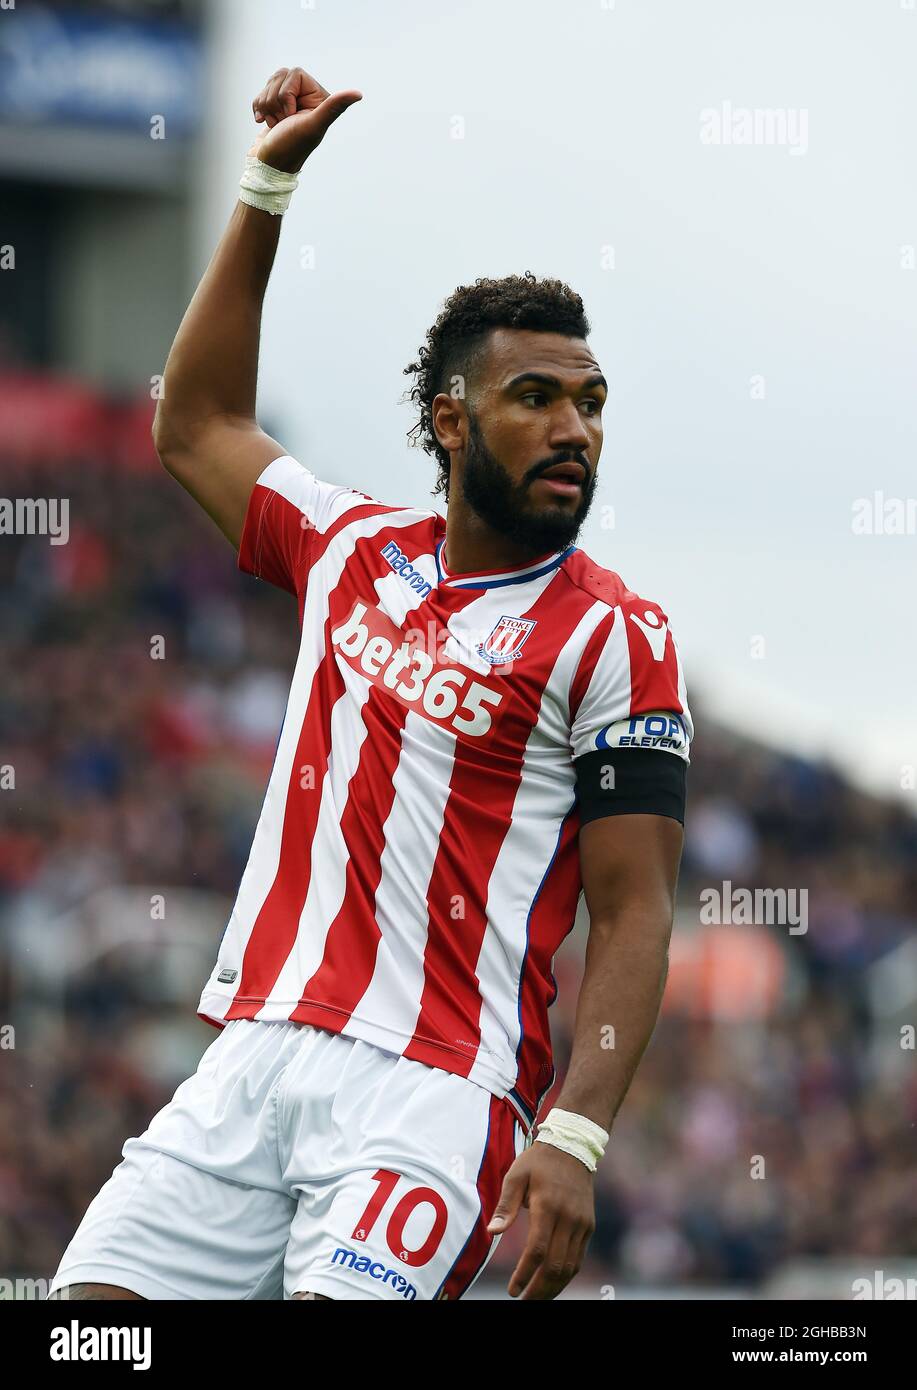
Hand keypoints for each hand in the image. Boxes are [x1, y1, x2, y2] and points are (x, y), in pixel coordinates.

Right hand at [249, 66, 361, 172]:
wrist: (267, 165)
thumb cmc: (289, 148)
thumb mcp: (313, 126)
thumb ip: (333, 108)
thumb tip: (359, 94)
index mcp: (320, 100)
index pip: (295, 73)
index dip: (287, 93)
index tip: (291, 115)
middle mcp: (307, 100)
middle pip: (280, 76)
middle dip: (274, 100)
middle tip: (282, 121)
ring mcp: (291, 104)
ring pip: (270, 84)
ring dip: (266, 106)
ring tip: (274, 124)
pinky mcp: (276, 109)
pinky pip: (262, 94)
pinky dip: (258, 109)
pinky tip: (265, 123)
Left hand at [487, 1142, 595, 1299]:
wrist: (572, 1147)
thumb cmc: (538, 1162)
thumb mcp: (516, 1176)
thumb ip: (505, 1206)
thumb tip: (492, 1232)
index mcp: (547, 1206)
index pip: (537, 1251)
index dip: (524, 1275)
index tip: (512, 1290)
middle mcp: (568, 1218)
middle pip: (555, 1265)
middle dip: (539, 1289)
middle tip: (524, 1300)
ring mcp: (582, 1224)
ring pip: (570, 1267)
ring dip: (553, 1287)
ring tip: (536, 1297)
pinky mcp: (588, 1226)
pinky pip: (578, 1258)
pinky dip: (566, 1275)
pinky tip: (552, 1282)